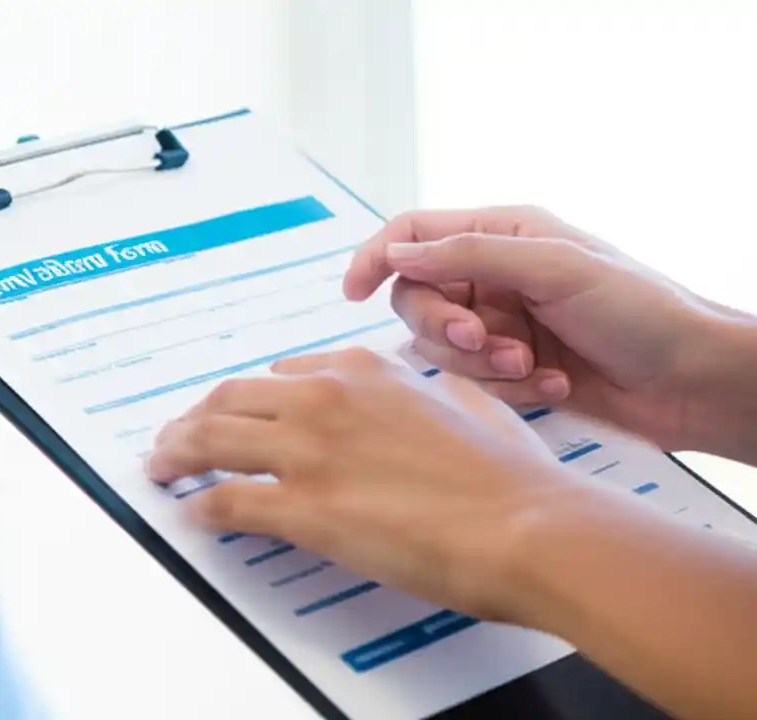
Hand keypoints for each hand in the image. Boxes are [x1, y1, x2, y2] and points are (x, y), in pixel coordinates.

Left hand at [146, 348, 591, 621]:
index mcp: (363, 371)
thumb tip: (433, 395)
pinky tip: (192, 514)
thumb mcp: (472, 404)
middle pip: (230, 399)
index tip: (237, 412)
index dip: (250, 397)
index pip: (281, 374)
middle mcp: (325, 399)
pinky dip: (199, 507)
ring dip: (177, 453)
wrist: (527, 524)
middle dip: (194, 418)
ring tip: (161, 467)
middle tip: (177, 437)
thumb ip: (437, 392)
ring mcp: (308, 450)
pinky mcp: (301, 506)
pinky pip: (225, 499)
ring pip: (210, 438)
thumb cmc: (511, 475)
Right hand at [343, 205, 724, 449]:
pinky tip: (553, 385)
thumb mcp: (554, 268)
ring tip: (532, 367)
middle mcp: (493, 277)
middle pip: (418, 299)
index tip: (353, 293)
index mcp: (501, 235)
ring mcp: (501, 324)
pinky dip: (509, 388)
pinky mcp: (511, 369)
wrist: (690, 380)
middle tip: (483, 342)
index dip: (376, 258)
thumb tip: (396, 255)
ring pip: (442, 349)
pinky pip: (474, 383)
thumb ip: (469, 257)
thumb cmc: (640, 310)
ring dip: (482, 365)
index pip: (413, 234)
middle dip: (445, 328)